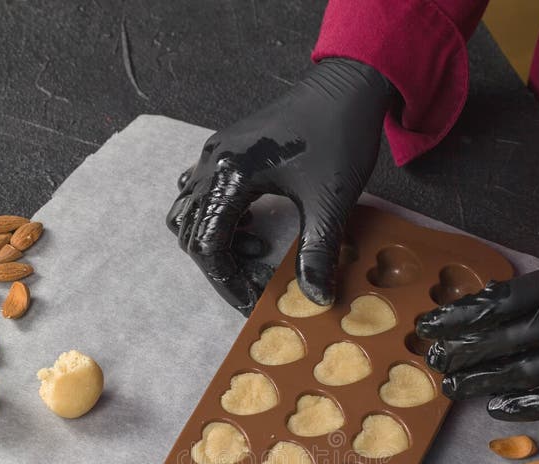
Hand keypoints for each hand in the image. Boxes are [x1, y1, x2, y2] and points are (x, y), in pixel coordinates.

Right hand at [167, 58, 392, 314]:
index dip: (227, 283)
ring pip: (191, 213)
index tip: (252, 303)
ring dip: (217, 243)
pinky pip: (203, 193)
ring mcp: (216, 154)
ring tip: (257, 252)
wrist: (348, 86)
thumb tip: (314, 299)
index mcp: (230, 174)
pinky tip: (254, 226)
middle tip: (256, 284)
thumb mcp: (329, 203)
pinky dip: (220, 219)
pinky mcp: (228, 152)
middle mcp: (212, 163)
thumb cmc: (339, 136)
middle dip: (222, 267)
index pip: (207, 246)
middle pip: (192, 233)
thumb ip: (318, 254)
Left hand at [416, 256, 538, 420]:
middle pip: (500, 340)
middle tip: (435, 360)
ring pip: (521, 374)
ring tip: (452, 387)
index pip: (493, 305)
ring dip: (481, 382)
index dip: (455, 318)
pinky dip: (526, 407)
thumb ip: (535, 286)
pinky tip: (495, 408)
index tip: (427, 327)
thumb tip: (488, 295)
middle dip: (460, 353)